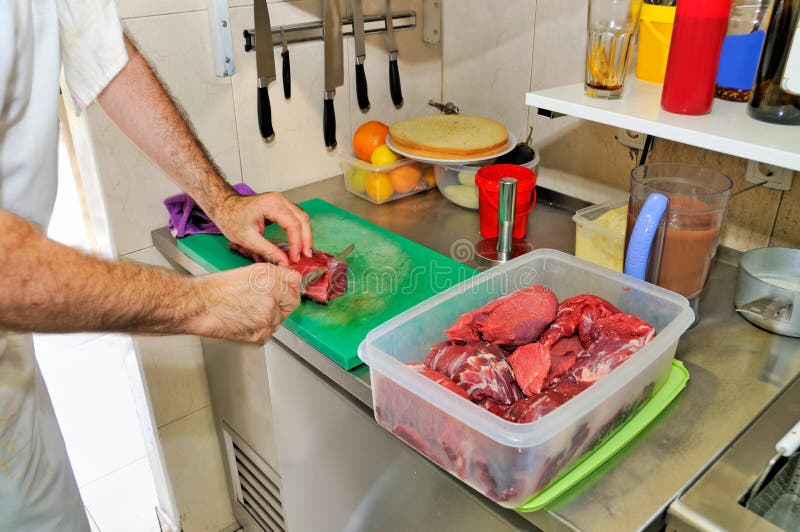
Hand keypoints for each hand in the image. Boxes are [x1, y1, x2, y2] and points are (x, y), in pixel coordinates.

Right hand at [186, 263, 300, 342]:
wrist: (198, 307)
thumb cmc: (215, 289)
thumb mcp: (248, 271)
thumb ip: (273, 274)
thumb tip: (288, 279)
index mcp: (269, 281)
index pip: (295, 282)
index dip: (288, 285)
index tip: (284, 288)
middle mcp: (271, 300)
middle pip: (291, 302)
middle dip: (282, 301)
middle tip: (264, 300)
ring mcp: (266, 320)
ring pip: (279, 318)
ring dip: (270, 315)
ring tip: (247, 309)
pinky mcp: (259, 335)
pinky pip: (268, 331)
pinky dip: (261, 327)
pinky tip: (244, 319)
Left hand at [213, 192, 311, 265]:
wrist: (224, 207)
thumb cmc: (231, 219)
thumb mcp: (248, 239)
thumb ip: (268, 251)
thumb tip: (284, 263)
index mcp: (271, 205)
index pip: (293, 224)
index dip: (297, 243)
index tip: (295, 258)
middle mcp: (279, 199)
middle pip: (302, 218)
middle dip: (306, 239)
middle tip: (305, 256)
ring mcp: (281, 200)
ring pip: (302, 217)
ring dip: (305, 235)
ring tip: (304, 252)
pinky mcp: (281, 205)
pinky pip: (296, 217)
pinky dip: (300, 230)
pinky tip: (299, 242)